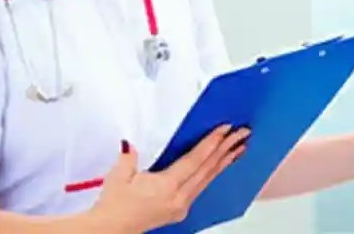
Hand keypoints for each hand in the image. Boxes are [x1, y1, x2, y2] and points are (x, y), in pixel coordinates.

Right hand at [87, 125, 249, 232]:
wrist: (110, 229)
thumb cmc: (114, 206)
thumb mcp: (118, 176)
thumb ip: (129, 157)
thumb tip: (131, 145)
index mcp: (166, 187)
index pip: (195, 160)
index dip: (212, 142)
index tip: (225, 129)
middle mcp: (178, 198)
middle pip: (207, 169)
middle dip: (226, 148)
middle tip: (242, 133)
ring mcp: (181, 205)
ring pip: (208, 179)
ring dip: (224, 161)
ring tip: (239, 147)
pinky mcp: (180, 209)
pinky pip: (201, 187)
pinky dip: (213, 173)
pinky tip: (220, 166)